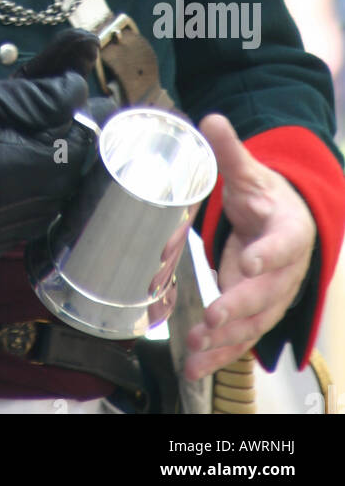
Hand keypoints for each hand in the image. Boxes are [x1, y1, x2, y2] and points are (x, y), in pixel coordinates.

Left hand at [183, 114, 315, 380]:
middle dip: (239, 306)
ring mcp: (272, 295)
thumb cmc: (267, 197)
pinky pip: (240, 337)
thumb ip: (230, 151)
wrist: (286, 222)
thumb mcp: (250, 172)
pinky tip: (195, 366)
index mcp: (289, 230)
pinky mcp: (256, 313)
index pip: (283, 243)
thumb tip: (211, 120)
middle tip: (213, 316)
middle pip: (266, 292)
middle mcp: (286, 270)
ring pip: (253, 323)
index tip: (251, 259)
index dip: (269, 253)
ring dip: (225, 340)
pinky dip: (219, 353)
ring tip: (196, 351)